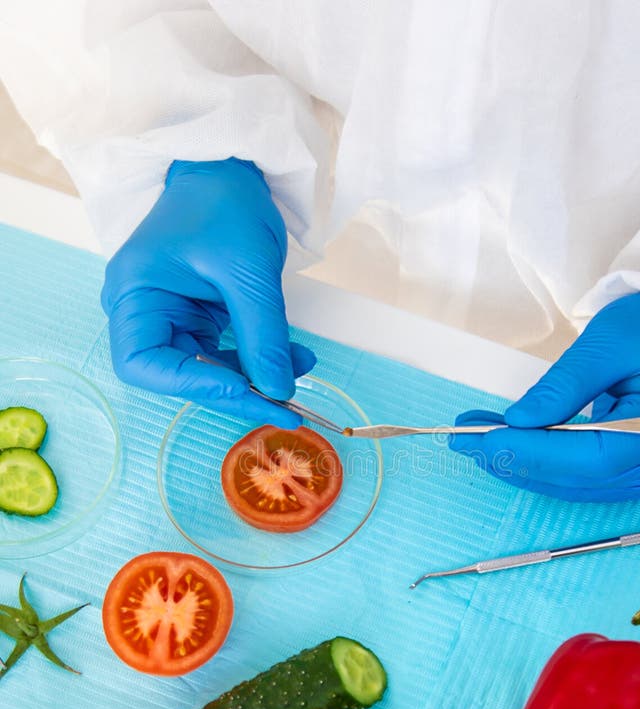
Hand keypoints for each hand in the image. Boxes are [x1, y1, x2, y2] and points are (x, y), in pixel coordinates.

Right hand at [101, 157, 314, 426]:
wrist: (230, 169)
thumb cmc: (224, 203)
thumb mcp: (248, 270)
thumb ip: (262, 335)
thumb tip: (277, 391)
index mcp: (134, 293)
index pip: (143, 364)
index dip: (190, 384)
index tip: (241, 387)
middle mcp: (144, 311)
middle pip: (180, 374)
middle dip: (234, 390)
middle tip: (283, 405)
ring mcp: (172, 317)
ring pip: (209, 370)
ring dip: (255, 377)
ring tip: (301, 369)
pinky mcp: (199, 319)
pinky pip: (226, 354)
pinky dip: (260, 359)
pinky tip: (294, 358)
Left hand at [450, 293, 639, 501]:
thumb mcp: (606, 343)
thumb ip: (562, 387)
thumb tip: (518, 421)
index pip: (594, 456)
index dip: (537, 453)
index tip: (488, 440)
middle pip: (582, 478)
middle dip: (520, 461)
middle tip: (467, 442)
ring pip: (578, 484)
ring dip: (526, 465)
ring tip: (480, 441)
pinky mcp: (639, 469)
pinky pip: (586, 477)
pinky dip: (547, 464)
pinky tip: (513, 447)